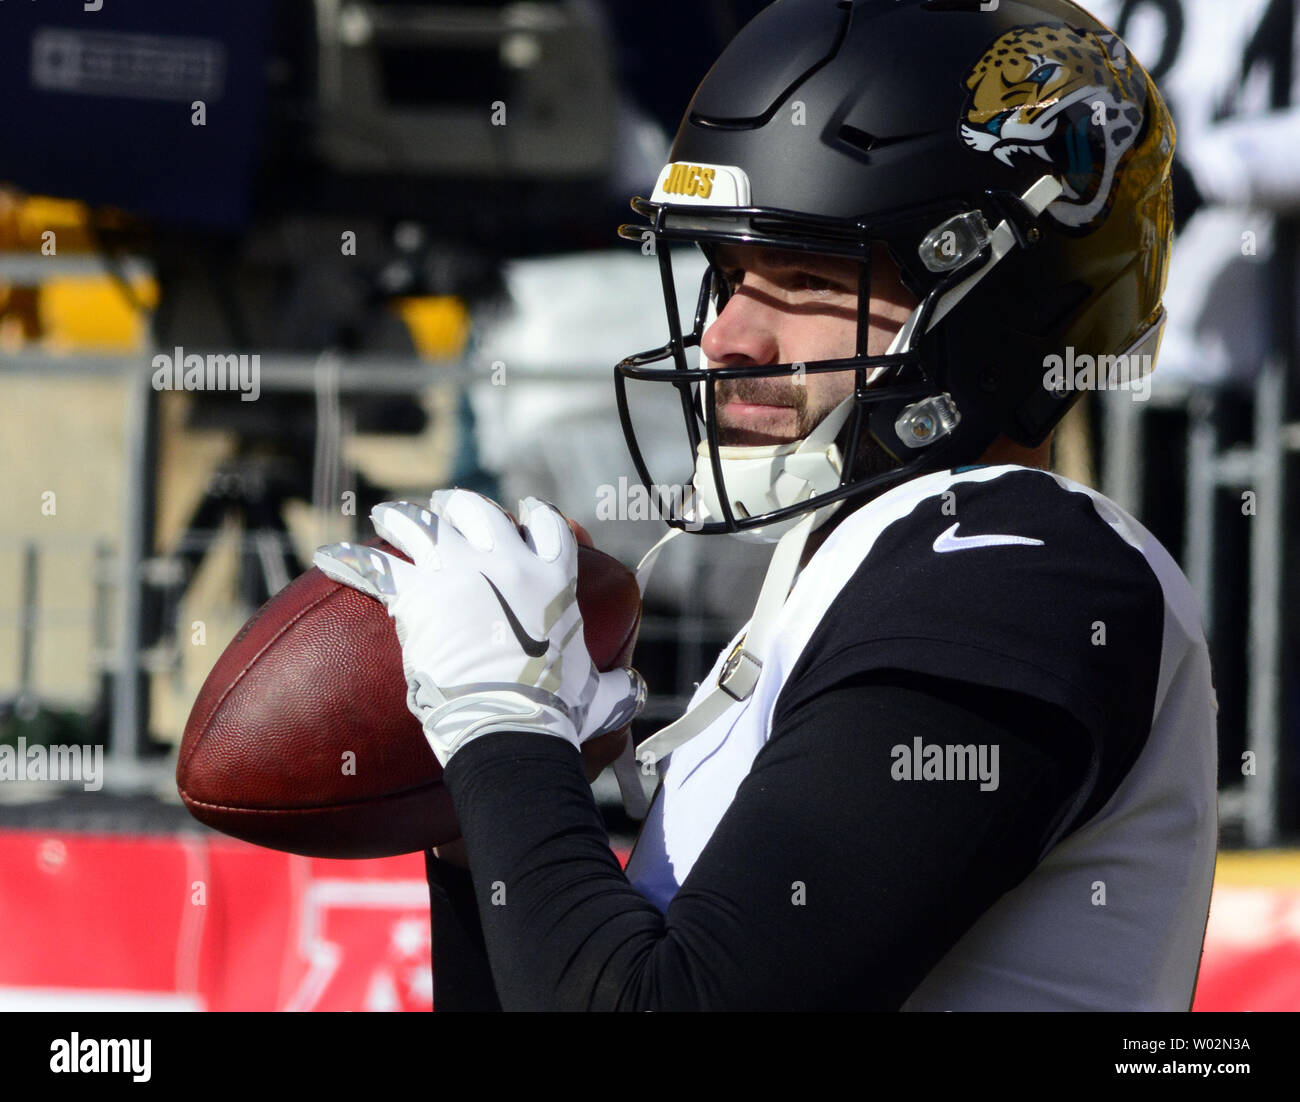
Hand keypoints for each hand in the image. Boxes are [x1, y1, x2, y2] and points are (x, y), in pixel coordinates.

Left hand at [314, 490, 645, 767]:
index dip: (533, 515)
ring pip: (422, 522)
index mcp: (554, 576)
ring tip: (388, 517)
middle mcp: (506, 560)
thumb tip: (633, 690)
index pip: (547, 523)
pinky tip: (327, 554)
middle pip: (477, 510)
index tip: (522, 515)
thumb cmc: (558, 714)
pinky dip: (347, 559)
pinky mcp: (415, 597)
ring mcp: (457, 572)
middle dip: (459, 507)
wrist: (511, 726)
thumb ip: (616, 684)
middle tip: (444, 512)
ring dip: (403, 518)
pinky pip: (373, 566)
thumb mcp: (600, 694)